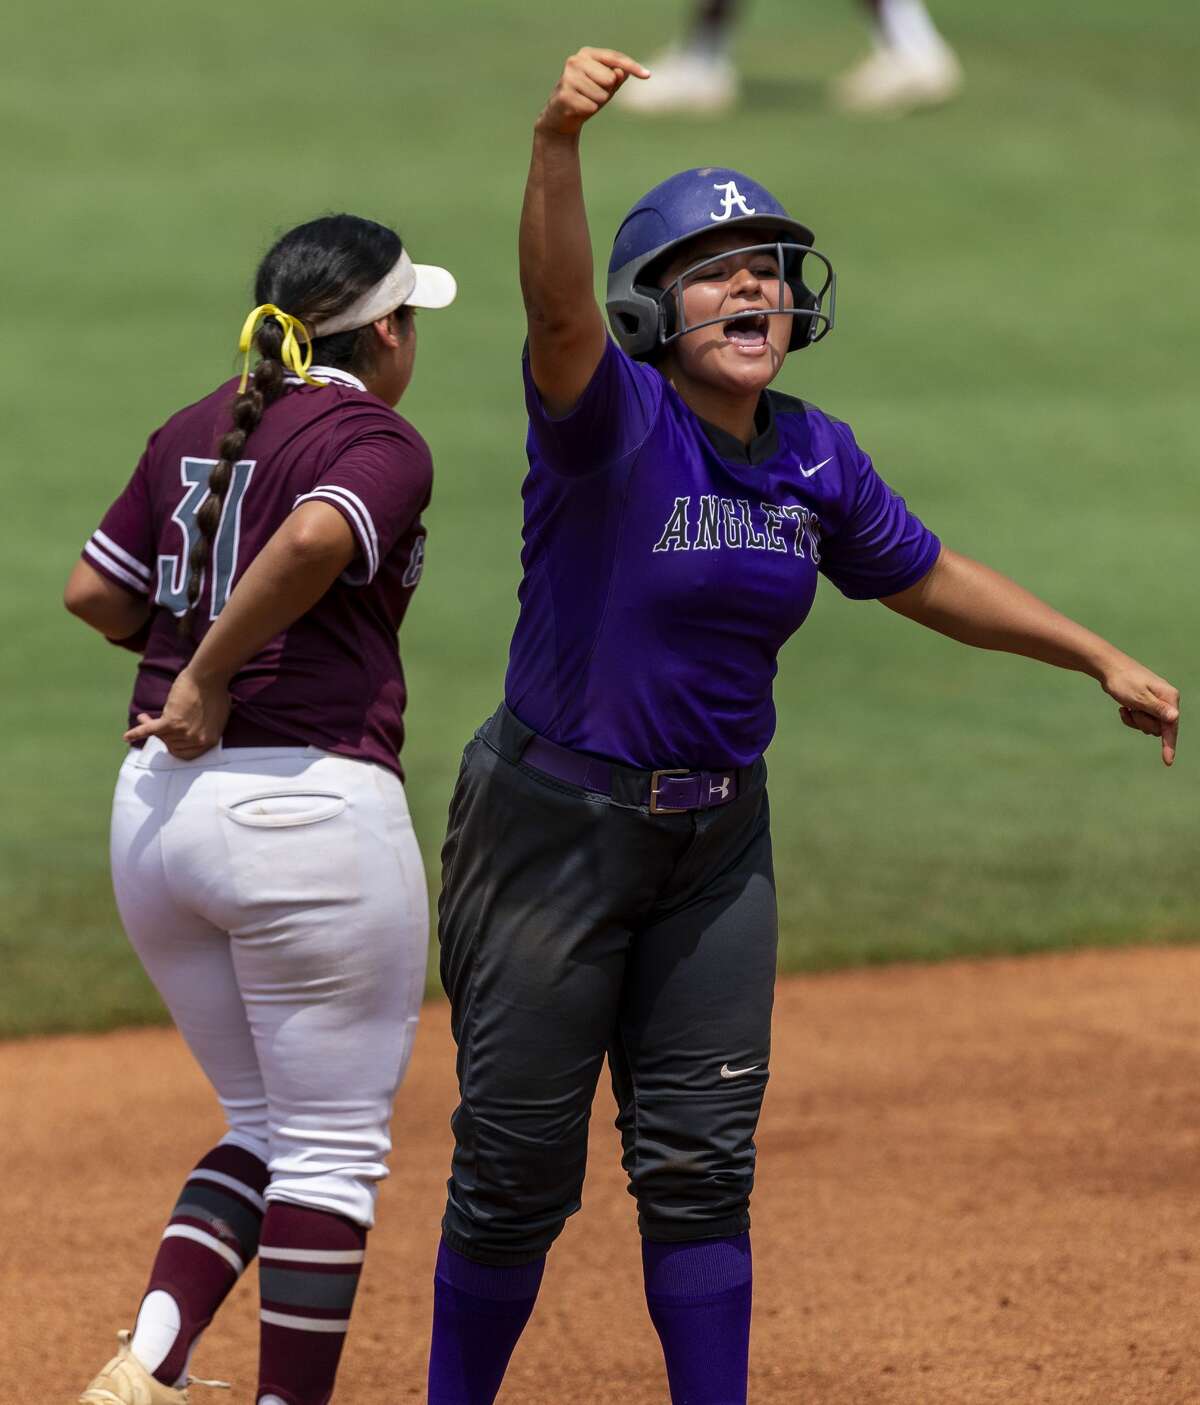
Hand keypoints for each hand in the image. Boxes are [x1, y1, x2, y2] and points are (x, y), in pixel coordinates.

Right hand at [123, 668, 230, 759]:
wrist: (209, 676)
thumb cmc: (215, 691)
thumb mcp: (217, 716)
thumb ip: (205, 728)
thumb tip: (192, 731)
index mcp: (210, 741)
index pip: (187, 754)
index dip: (177, 746)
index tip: (171, 740)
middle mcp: (196, 740)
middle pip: (172, 746)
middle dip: (163, 735)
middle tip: (156, 723)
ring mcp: (184, 732)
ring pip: (160, 736)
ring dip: (150, 724)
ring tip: (144, 716)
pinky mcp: (170, 721)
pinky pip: (150, 730)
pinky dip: (137, 732)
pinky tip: (126, 737)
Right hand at [535, 48, 649, 135]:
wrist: (561, 117)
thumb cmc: (587, 97)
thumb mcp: (606, 86)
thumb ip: (617, 77)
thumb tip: (620, 72)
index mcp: (587, 54)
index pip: (615, 58)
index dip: (633, 67)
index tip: (648, 75)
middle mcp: (576, 60)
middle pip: (610, 78)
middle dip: (607, 92)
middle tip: (593, 95)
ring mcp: (568, 76)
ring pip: (601, 94)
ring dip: (597, 103)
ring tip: (585, 101)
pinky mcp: (564, 94)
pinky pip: (591, 106)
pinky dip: (588, 111)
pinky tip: (577, 109)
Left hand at [1101, 660, 1179, 765]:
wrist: (1108, 668)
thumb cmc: (1124, 681)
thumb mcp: (1139, 697)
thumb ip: (1156, 709)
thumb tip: (1174, 718)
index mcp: (1170, 698)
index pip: (1171, 726)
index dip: (1169, 745)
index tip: (1167, 762)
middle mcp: (1166, 700)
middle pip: (1159, 728)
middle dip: (1143, 724)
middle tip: (1132, 710)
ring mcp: (1156, 702)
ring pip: (1148, 725)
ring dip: (1135, 720)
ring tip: (1126, 707)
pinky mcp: (1145, 704)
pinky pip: (1140, 720)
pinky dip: (1130, 717)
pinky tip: (1123, 708)